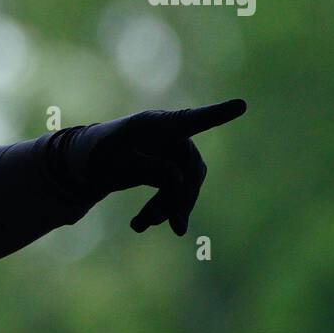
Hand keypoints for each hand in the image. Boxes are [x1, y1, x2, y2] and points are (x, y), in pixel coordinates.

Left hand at [61, 98, 246, 235]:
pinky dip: (163, 209)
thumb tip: (179, 179)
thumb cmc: (102, 153)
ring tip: (137, 226)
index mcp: (157, 124)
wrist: (93, 159)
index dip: (216, 115)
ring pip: (185, 184)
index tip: (240, 106)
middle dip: (179, 200)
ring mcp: (175, 151)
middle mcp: (172, 135)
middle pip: (191, 170)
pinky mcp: (174, 166)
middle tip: (166, 226)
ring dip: (167, 208)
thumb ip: (147, 167)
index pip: (191, 120)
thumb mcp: (116, 162)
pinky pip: (177, 191)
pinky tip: (141, 225)